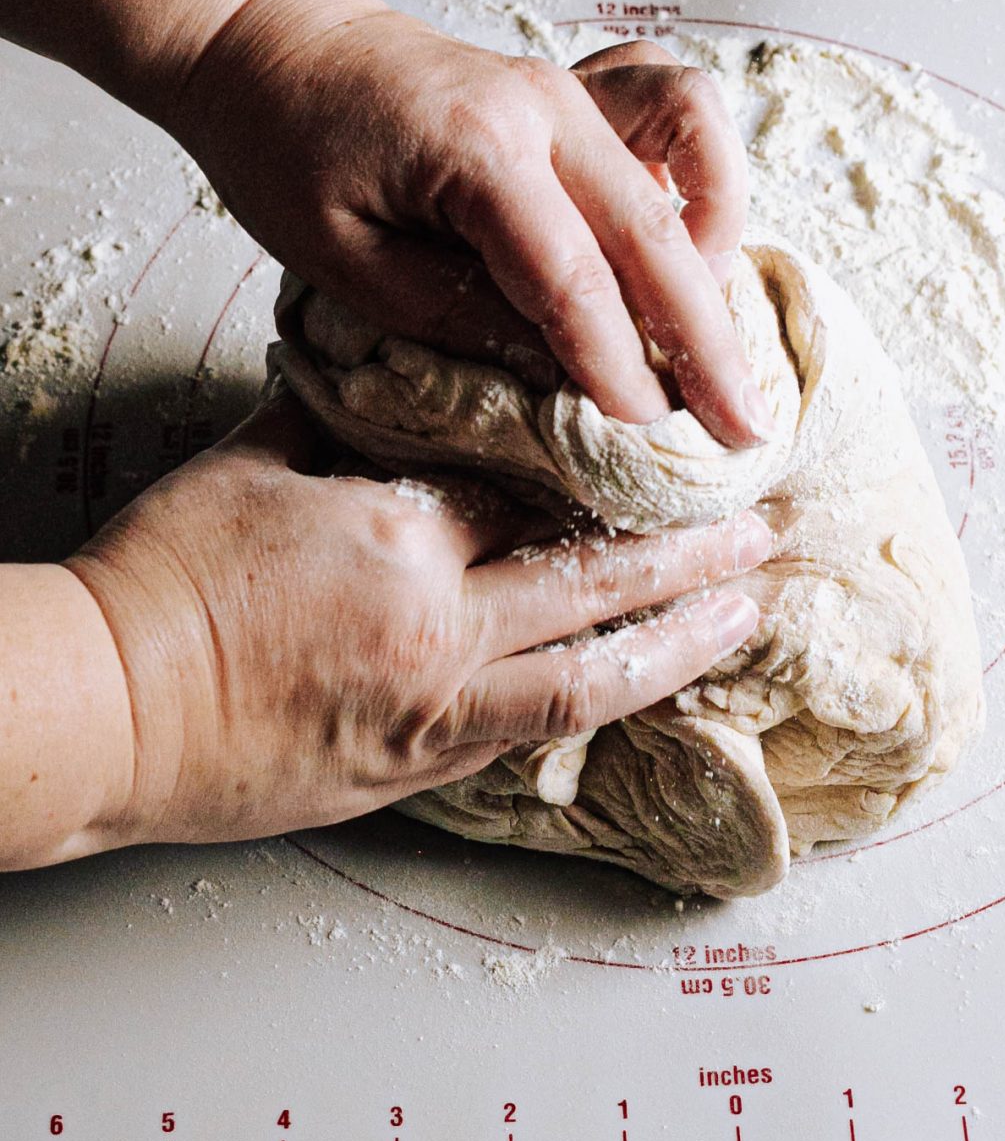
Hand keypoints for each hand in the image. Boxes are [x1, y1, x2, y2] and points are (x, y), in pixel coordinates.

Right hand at [66, 392, 768, 849]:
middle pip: (598, 580)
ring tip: (746, 618)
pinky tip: (642, 692)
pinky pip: (534, 738)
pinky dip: (600, 709)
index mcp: (399, 534)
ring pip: (593, 678)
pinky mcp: (415, 771)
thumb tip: (384, 369)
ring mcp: (435, 709)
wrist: (105, 709)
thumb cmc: (162, 582)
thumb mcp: (248, 461)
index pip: (528, 487)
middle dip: (692, 554)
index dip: (606, 464)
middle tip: (763, 529)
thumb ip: (335, 411)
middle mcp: (439, 625)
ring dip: (680, 644)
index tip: (665, 447)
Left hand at [169, 0, 774, 446]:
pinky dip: (700, 164)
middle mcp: (542, 105)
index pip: (571, 279)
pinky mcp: (574, 85)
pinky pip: (672, 105)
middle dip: (705, 338)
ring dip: (719, 235)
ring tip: (716, 318)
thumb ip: (453, 312)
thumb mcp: (340, 258)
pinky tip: (687, 231)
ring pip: (694, 144)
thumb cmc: (286, 146)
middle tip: (740, 424)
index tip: (648, 434)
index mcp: (476, 149)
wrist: (273, 43)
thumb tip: (554, 368)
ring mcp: (567, 84)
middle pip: (654, 230)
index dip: (617, 366)